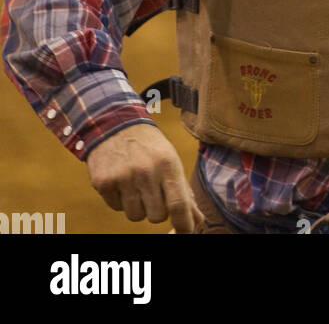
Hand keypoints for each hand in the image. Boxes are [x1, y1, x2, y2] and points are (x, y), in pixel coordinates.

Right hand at [85, 123, 203, 233]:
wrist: (115, 124)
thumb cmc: (149, 147)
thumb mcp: (170, 160)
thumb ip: (183, 191)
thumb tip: (197, 220)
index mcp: (167, 163)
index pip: (179, 204)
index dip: (184, 224)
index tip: (186, 231)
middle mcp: (145, 171)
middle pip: (157, 216)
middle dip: (157, 210)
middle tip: (153, 193)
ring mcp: (122, 177)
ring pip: (135, 216)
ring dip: (137, 206)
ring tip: (136, 184)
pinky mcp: (103, 182)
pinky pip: (116, 208)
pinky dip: (120, 200)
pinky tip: (121, 180)